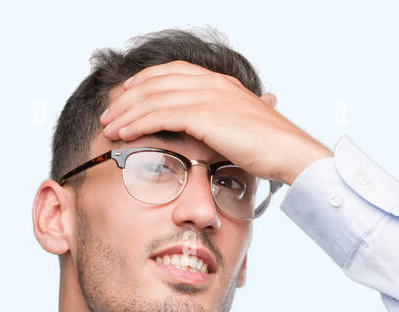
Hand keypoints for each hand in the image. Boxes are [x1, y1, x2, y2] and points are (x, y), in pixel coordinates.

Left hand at [98, 62, 332, 185]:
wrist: (291, 153)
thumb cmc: (274, 150)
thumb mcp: (248, 130)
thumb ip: (233, 125)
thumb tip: (234, 129)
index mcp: (222, 84)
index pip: (175, 72)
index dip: (147, 80)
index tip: (129, 94)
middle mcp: (212, 84)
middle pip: (157, 82)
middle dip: (128, 97)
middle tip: (109, 113)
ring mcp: (208, 96)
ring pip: (153, 97)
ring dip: (126, 111)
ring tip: (107, 126)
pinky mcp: (204, 114)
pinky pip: (160, 114)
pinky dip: (137, 122)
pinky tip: (122, 133)